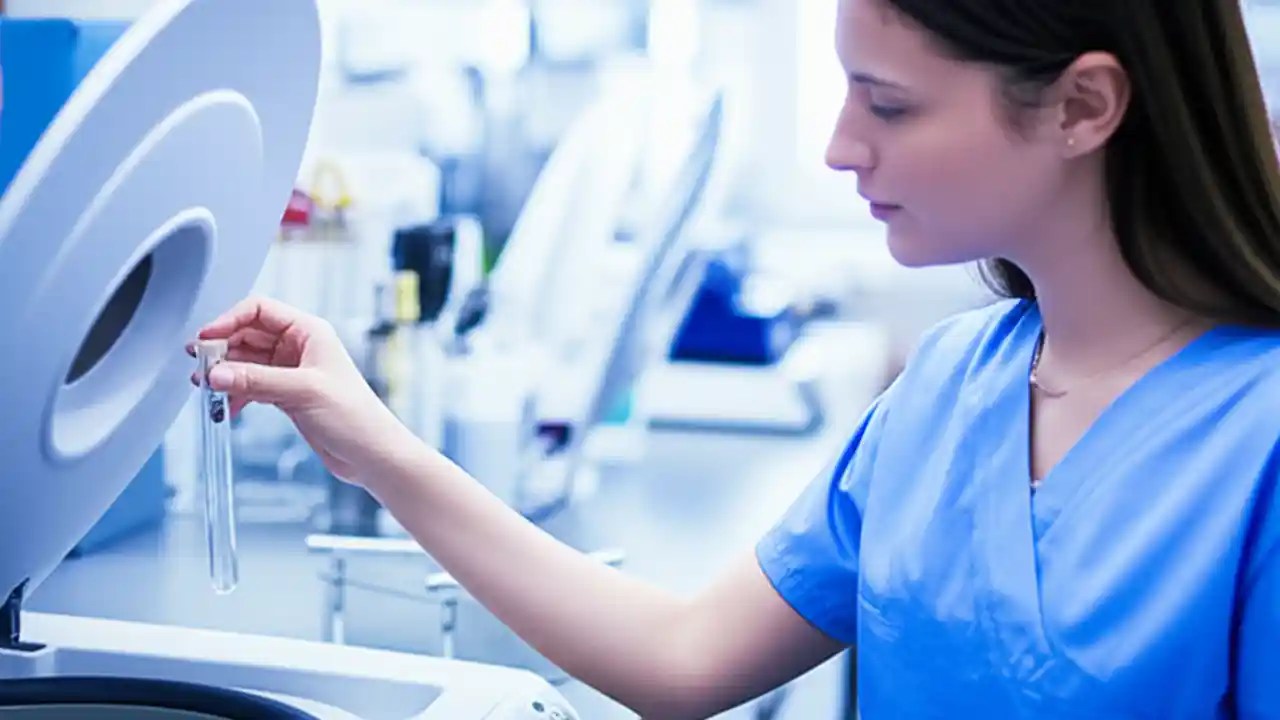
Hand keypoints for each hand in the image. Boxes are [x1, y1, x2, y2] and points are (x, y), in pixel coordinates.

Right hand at [191, 296, 413, 483]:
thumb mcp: (302, 391)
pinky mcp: (286, 394)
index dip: (228, 320)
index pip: (259, 310)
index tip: (205, 339)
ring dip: (225, 374)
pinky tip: (224, 408)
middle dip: (221, 350)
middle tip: (200, 368)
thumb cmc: (355, 416)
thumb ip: (256, 381)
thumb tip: (216, 373)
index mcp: (309, 331)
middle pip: (247, 335)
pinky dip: (235, 394)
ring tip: (206, 388)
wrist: (371, 454)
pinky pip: (251, 386)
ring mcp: (291, 371)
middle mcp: (299, 347)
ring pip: (245, 362)